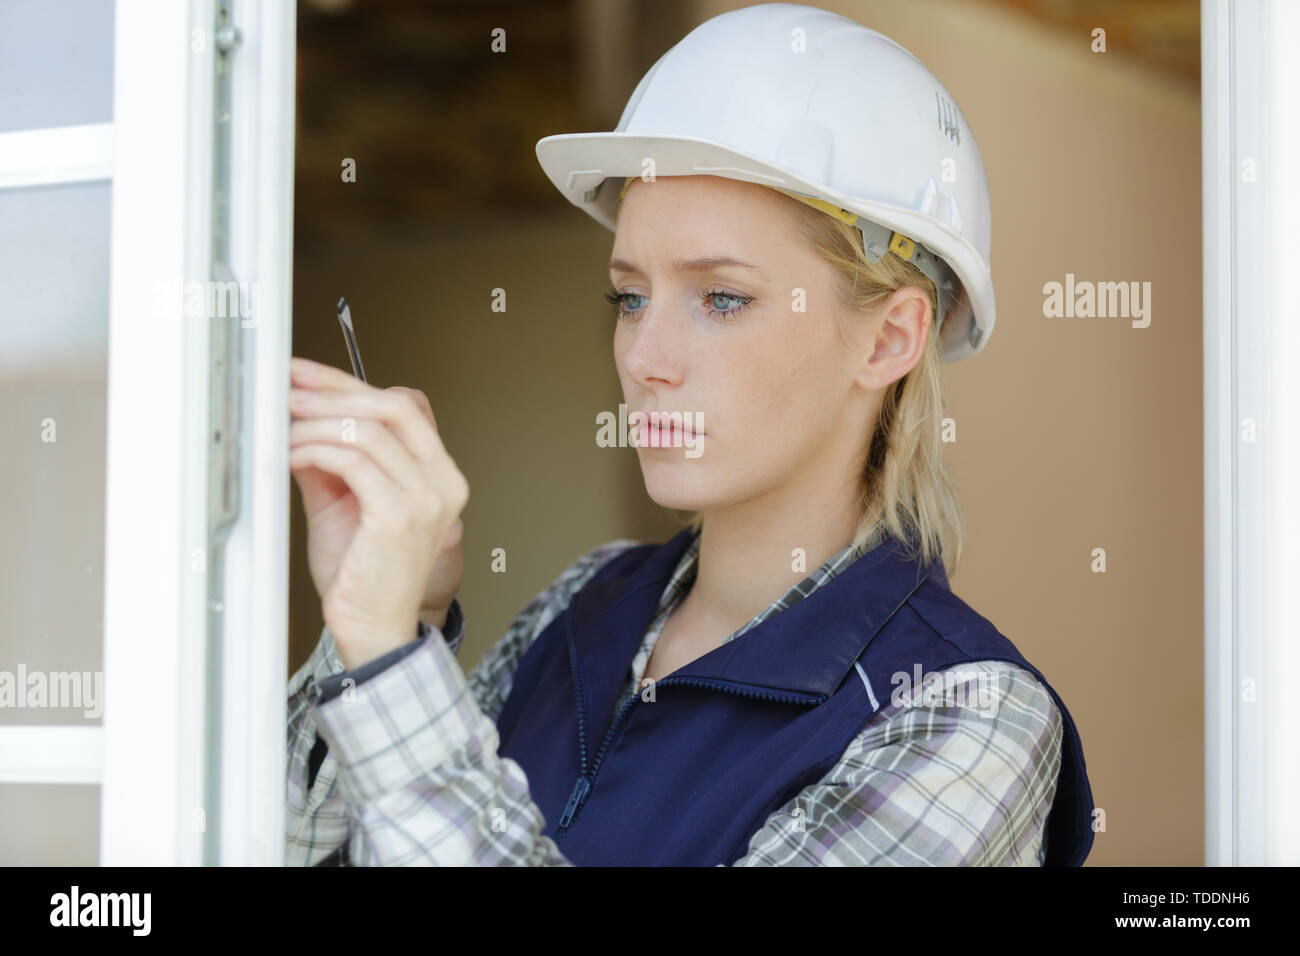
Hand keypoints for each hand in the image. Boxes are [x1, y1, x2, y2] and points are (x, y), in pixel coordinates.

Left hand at [289, 356, 467, 669]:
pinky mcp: (400, 515)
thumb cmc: (364, 576)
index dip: (350, 383)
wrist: (373, 628)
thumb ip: (329, 461)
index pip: (403, 405)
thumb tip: (297, 420)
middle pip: (392, 406)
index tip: (306, 376)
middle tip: (289, 391)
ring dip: (317, 422)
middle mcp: (442, 481)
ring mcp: (426, 497)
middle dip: (333, 391)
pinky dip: (316, 451)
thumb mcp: (343, 503)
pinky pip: (353, 461)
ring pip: (368, 429)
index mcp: (438, 473)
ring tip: (283, 428)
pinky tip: (292, 455)